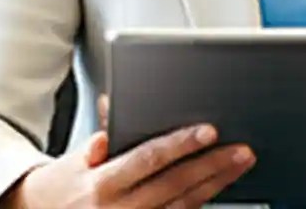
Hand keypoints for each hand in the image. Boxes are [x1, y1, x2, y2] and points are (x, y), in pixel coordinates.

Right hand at [5, 94, 255, 208]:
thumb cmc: (63, 185)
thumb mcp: (73, 159)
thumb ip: (99, 136)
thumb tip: (110, 106)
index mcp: (101, 184)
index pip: (149, 160)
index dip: (180, 144)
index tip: (208, 131)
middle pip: (175, 185)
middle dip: (212, 165)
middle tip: (242, 149)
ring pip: (184, 205)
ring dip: (216, 184)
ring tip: (239, 163)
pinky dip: (200, 203)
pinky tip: (220, 186)